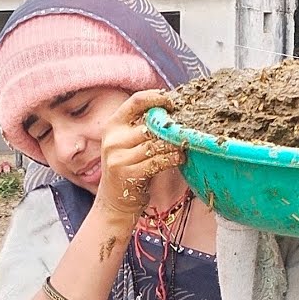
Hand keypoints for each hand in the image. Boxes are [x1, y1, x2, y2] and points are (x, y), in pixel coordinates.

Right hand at [95, 90, 184, 221]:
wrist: (115, 201)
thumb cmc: (129, 167)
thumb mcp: (128, 143)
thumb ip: (143, 127)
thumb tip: (172, 111)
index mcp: (113, 125)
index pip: (136, 101)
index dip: (157, 98)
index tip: (172, 103)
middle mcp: (113, 139)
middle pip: (150, 124)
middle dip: (170, 127)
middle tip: (185, 128)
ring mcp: (118, 157)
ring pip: (155, 144)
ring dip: (174, 144)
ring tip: (185, 144)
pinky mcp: (127, 174)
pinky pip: (156, 162)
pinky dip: (172, 159)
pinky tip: (180, 158)